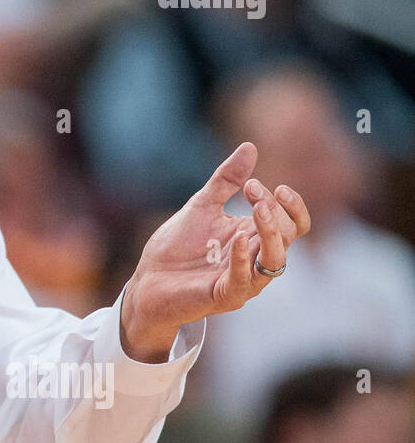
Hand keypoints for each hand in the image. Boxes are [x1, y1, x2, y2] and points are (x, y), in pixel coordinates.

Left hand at [121, 141, 311, 360]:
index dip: (288, 203)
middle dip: (273, 209)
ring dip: (270, 231)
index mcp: (256, 238)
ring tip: (258, 207)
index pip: (294, 223)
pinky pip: (243, 280)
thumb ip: (226, 180)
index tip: (255, 184)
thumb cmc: (177, 247)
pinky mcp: (225, 296)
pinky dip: (243, 258)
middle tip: (250, 189)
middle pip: (288, 235)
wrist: (149, 279)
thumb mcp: (202, 205)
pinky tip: (239, 238)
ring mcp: (244, 280)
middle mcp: (257, 260)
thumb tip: (250, 146)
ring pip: (276, 259)